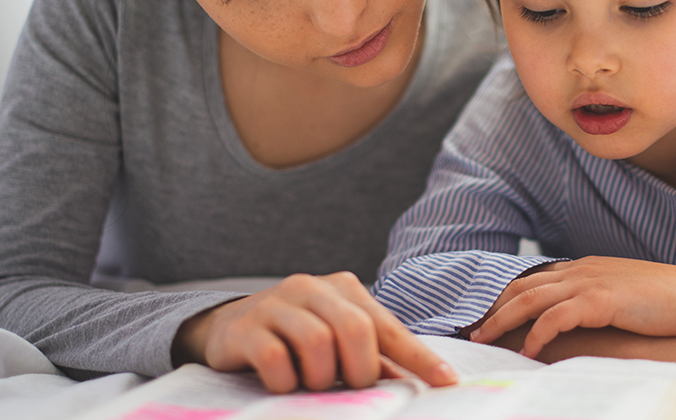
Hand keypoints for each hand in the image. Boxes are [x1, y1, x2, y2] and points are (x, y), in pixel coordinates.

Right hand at [172, 272, 457, 392]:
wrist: (227, 327)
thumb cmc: (294, 337)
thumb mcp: (336, 340)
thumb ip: (372, 355)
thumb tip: (413, 380)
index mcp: (345, 289)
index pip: (389, 326)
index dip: (419, 357)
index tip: (448, 382)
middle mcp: (312, 288)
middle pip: (355, 330)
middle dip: (360, 370)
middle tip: (350, 386)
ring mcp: (277, 303)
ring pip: (317, 343)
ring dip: (320, 378)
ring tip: (312, 385)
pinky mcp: (246, 327)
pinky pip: (275, 359)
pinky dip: (286, 382)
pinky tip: (284, 384)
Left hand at [469, 257, 675, 357]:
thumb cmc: (665, 300)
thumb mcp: (621, 293)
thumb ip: (595, 299)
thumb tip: (575, 318)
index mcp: (584, 267)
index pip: (533, 280)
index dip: (507, 299)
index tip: (487, 317)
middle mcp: (581, 270)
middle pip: (523, 287)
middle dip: (493, 309)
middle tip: (473, 331)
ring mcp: (589, 282)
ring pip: (531, 299)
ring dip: (502, 321)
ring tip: (486, 340)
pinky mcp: (600, 300)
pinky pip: (556, 317)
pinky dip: (537, 333)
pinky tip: (528, 350)